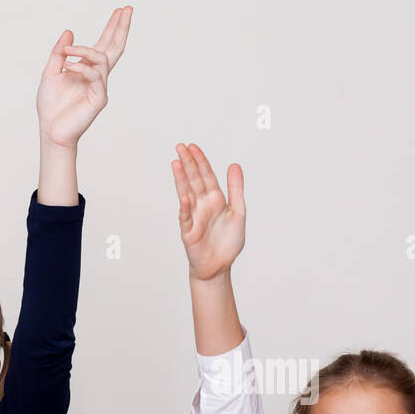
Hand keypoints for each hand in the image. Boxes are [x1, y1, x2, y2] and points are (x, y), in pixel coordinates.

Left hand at [37, 6, 131, 149]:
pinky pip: (95, 76)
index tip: (121, 11)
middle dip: (120, 28)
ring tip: (68, 52)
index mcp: (87, 69)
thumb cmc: (51, 105)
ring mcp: (100, 87)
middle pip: (114, 48)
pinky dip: (81, 67)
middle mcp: (97, 76)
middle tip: (127, 9)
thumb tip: (69, 33)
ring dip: (85, 51)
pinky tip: (68, 66)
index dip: (112, 27)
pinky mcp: (99, 99)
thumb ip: (59, 53)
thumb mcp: (50, 72)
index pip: (104, 45)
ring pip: (102, 59)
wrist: (50, 130)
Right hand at [172, 143, 245, 282]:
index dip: (200, 161)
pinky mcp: (188, 231)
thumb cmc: (228, 242)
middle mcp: (203, 205)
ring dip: (181, 179)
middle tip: (180, 146)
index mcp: (216, 199)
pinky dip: (186, 207)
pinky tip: (185, 196)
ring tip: (176, 163)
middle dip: (188, 164)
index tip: (193, 147)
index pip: (206, 176)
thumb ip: (236, 189)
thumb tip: (234, 165)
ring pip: (186, 193)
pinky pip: (186, 217)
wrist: (220, 266)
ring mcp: (194, 216)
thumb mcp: (238, 212)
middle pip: (194, 180)